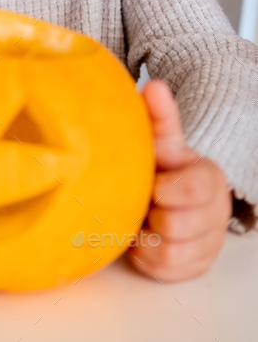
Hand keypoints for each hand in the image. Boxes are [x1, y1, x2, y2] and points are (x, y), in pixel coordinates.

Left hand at [127, 78, 232, 281]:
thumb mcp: (161, 139)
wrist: (170, 192)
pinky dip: (146, 257)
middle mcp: (215, 211)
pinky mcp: (195, 266)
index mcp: (209, 176)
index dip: (167, 190)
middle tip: (142, 199)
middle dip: (151, 212)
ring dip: (147, 237)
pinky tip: (143, 238)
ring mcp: (208, 241)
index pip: (195, 188)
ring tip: (141, 218)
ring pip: (170, 252)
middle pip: (176, 224)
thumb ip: (159, 116)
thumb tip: (153, 86)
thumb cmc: (162, 163)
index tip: (153, 185)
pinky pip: (164, 270)